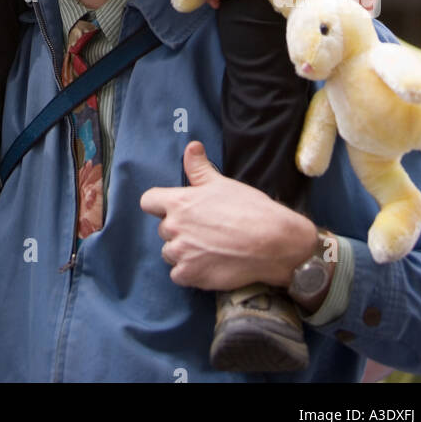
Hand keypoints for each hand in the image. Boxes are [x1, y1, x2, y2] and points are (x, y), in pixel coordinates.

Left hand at [139, 140, 316, 290]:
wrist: (272, 242)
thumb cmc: (248, 208)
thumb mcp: (221, 183)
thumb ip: (198, 167)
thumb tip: (191, 146)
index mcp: (178, 202)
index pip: (148, 201)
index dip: (160, 204)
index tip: (174, 208)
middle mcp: (173, 227)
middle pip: (163, 229)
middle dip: (179, 229)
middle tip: (203, 229)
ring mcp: (181, 253)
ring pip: (169, 252)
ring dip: (183, 252)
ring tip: (207, 248)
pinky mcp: (190, 275)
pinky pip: (178, 275)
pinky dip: (190, 272)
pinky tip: (208, 265)